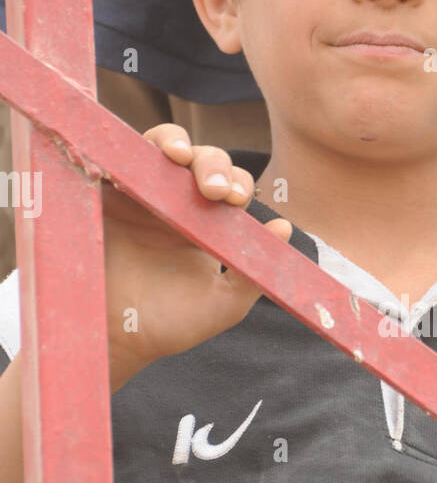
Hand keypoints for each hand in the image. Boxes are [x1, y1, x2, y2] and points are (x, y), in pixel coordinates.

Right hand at [103, 124, 291, 388]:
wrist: (115, 339)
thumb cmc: (170, 326)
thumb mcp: (224, 304)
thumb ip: (255, 273)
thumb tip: (285, 228)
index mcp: (206, 224)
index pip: (229, 187)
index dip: (237, 184)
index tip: (236, 200)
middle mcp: (175, 203)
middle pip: (201, 160)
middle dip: (213, 164)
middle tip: (215, 190)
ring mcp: (139, 194)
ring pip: (161, 147)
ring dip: (175, 143)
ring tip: (181, 156)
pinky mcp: (104, 193)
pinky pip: (116, 157)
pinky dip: (129, 147)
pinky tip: (145, 155)